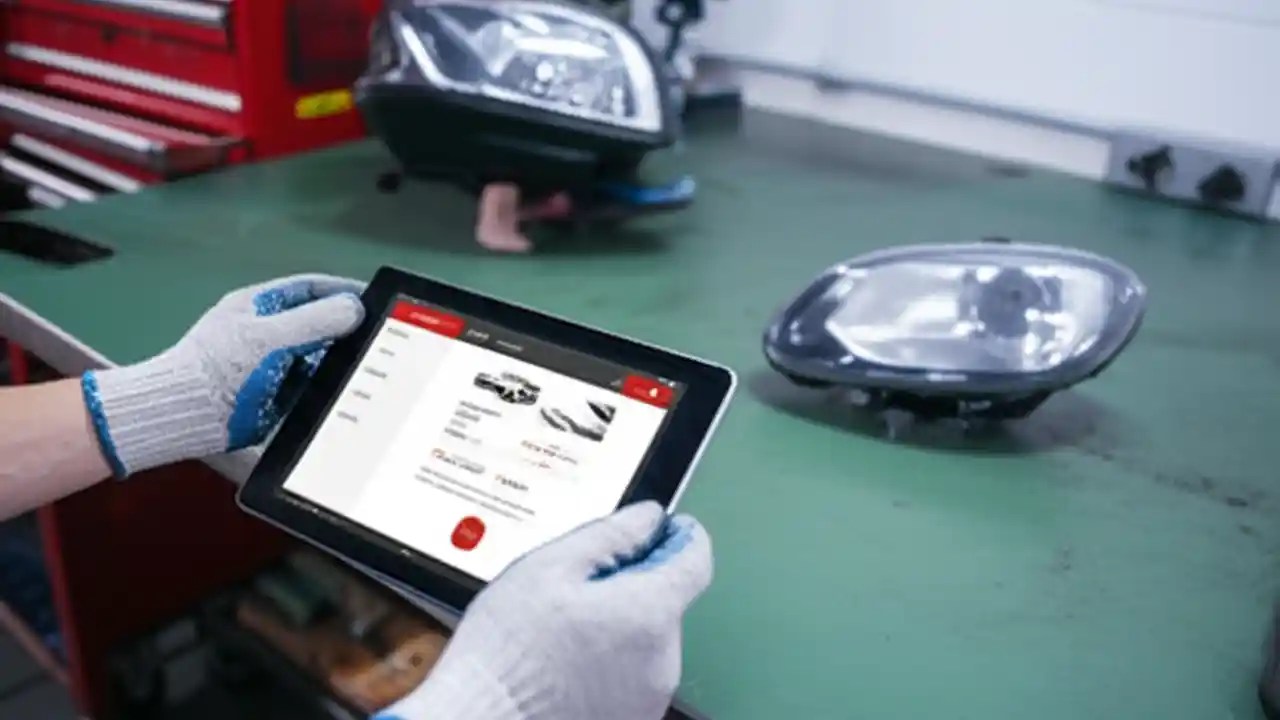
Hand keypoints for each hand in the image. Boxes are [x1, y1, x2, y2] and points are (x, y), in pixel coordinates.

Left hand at [82, 274, 364, 475]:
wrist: (182, 416)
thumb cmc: (215, 368)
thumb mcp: (268, 338)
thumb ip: (313, 321)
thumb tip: (354, 308)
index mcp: (258, 307)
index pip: (309, 289)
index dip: (342, 291)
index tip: (372, 298)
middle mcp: (265, 333)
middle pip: (316, 324)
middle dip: (343, 330)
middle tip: (374, 336)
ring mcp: (268, 365)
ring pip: (315, 357)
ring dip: (334, 362)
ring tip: (358, 367)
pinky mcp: (272, 395)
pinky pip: (308, 386)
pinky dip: (322, 389)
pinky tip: (336, 392)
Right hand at [377, 502, 712, 719]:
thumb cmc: (508, 654)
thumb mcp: (549, 568)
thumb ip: (610, 536)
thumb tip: (648, 519)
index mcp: (649, 614)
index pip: (696, 561)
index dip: (683, 536)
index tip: (666, 529)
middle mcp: (662, 661)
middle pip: (666, 602)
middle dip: (634, 584)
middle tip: (580, 586)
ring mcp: (648, 697)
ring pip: (648, 641)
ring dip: (621, 626)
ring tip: (563, 632)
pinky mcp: (631, 719)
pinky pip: (633, 676)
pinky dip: (611, 663)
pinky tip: (567, 663)